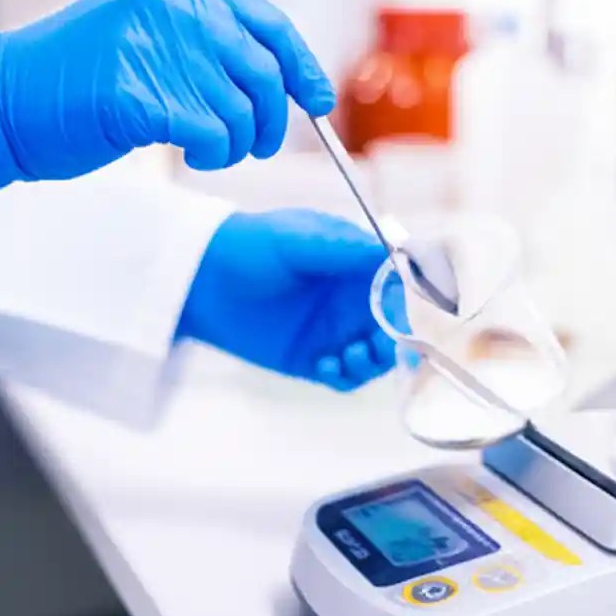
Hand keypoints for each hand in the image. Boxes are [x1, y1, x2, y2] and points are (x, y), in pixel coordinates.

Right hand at [0, 0, 333, 208]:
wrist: (2, 103)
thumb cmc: (76, 81)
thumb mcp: (149, 36)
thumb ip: (210, 44)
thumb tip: (286, 79)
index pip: (270, 24)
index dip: (303, 68)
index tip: (318, 100)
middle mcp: (172, 6)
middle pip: (265, 73)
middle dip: (272, 121)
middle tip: (256, 146)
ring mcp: (156, 47)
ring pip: (242, 111)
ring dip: (236, 145)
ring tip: (210, 150)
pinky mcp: (141, 94)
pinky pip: (214, 135)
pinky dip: (214, 154)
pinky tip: (193, 155)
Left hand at [176, 209, 404, 391]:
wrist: (202, 279)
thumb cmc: (253, 245)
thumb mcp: (298, 239)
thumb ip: (343, 248)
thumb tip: (393, 252)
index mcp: (360, 264)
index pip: (403, 285)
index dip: (413, 300)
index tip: (410, 315)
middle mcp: (355, 299)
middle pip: (398, 325)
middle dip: (398, 339)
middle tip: (381, 345)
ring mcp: (337, 331)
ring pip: (378, 355)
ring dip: (375, 361)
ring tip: (351, 356)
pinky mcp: (315, 359)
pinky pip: (346, 377)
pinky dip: (345, 375)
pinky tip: (325, 365)